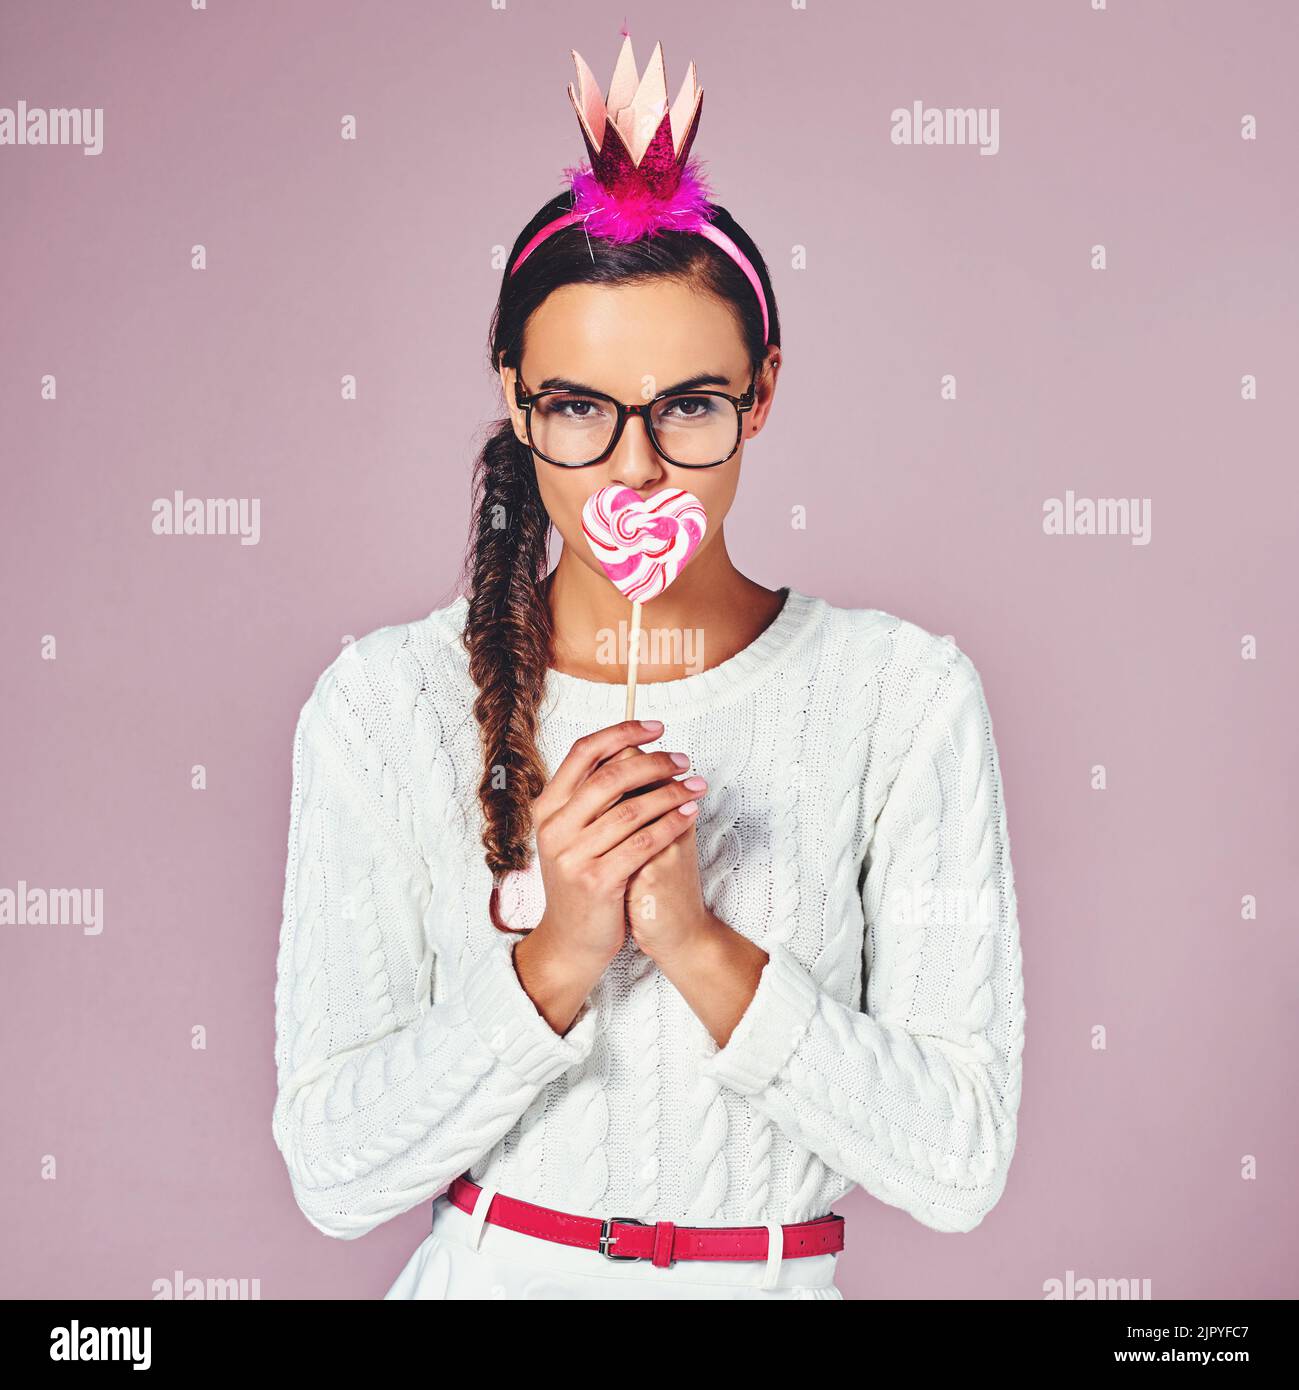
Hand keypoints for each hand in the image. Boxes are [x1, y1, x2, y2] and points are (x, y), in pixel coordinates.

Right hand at [515, 719, 703, 1031]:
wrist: (572, 939)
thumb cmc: (582, 878)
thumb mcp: (574, 834)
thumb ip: (592, 797)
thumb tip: (632, 751)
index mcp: (547, 809)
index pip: (582, 753)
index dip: (621, 733)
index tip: (655, 727)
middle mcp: (554, 828)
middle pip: (610, 777)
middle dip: (654, 762)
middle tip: (683, 759)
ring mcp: (573, 856)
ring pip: (631, 810)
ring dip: (670, 792)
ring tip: (696, 784)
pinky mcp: (597, 882)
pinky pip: (643, 843)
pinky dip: (672, 823)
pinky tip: (691, 813)